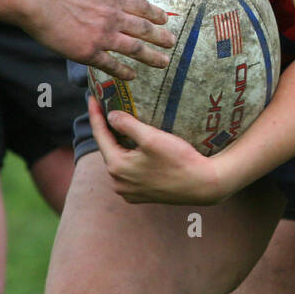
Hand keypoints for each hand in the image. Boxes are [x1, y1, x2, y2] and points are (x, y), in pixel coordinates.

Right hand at [25, 0, 173, 78]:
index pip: (141, 7)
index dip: (155, 14)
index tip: (165, 20)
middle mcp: (112, 17)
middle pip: (144, 29)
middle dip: (160, 37)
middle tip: (172, 43)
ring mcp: (101, 35)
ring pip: (134, 49)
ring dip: (151, 57)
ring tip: (163, 63)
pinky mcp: (87, 51)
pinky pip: (110, 64)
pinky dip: (123, 71)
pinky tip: (132, 77)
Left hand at [88, 96, 230, 204]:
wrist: (203, 185)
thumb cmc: (179, 160)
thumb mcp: (152, 137)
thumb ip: (127, 125)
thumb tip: (111, 116)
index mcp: (117, 167)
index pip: (101, 135)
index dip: (96, 115)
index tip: (91, 98)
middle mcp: (118, 183)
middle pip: (109, 150)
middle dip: (109, 131)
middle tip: (108, 110)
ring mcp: (129, 192)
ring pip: (120, 162)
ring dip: (121, 146)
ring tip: (123, 129)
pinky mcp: (141, 196)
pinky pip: (130, 174)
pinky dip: (131, 161)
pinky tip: (137, 152)